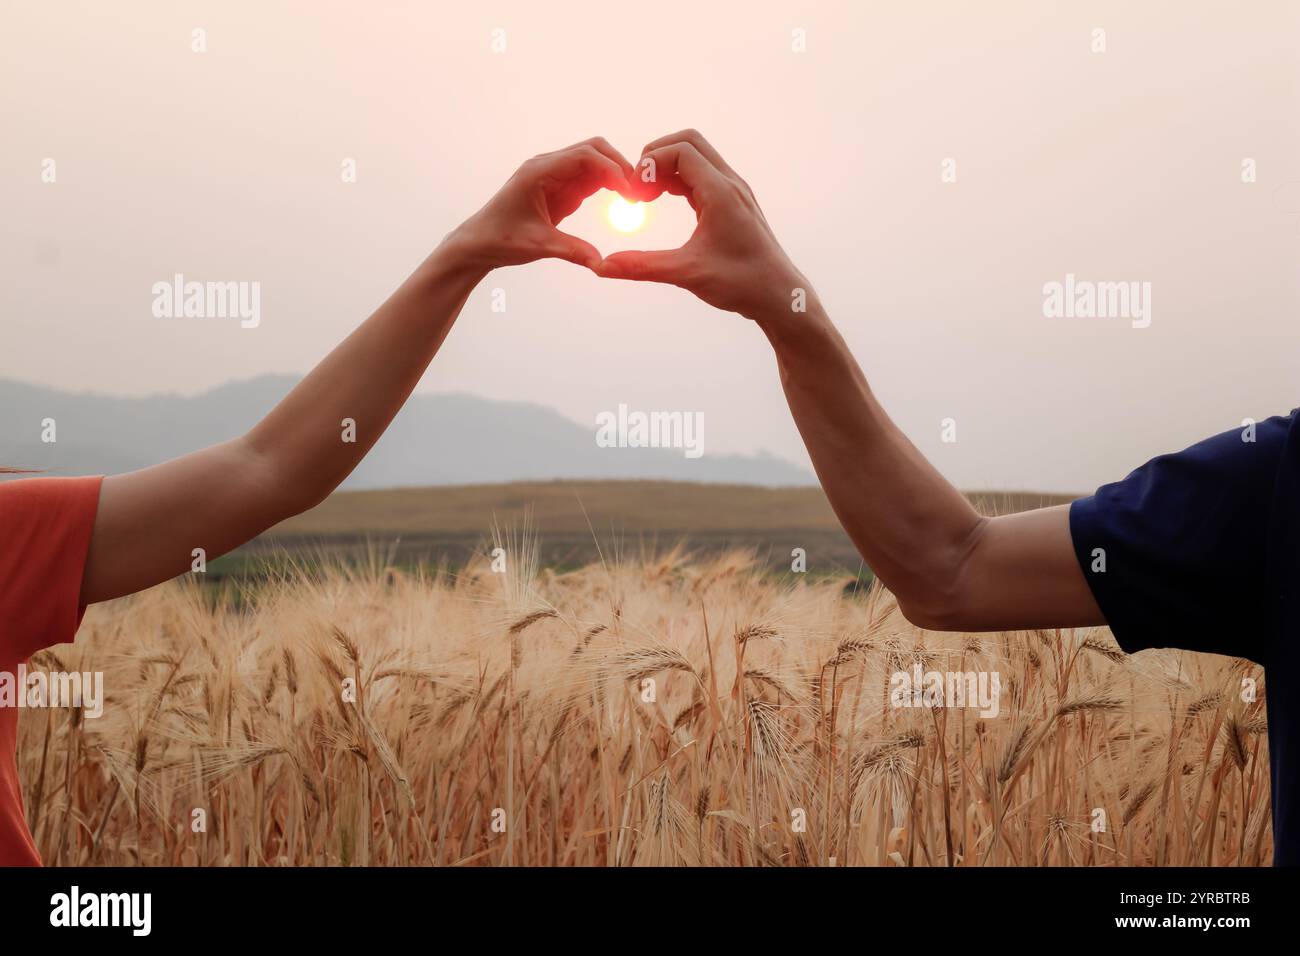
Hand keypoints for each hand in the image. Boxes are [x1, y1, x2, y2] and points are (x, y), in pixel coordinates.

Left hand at [447, 138, 635, 272]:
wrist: (479, 243)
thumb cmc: (500, 239)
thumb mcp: (538, 246)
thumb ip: (572, 251)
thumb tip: (602, 263)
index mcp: (539, 171)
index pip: (584, 156)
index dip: (611, 169)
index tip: (629, 191)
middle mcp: (547, 166)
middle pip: (593, 150)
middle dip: (618, 165)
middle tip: (638, 191)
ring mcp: (554, 176)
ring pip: (594, 162)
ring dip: (615, 174)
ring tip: (635, 197)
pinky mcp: (559, 188)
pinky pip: (589, 178)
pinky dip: (608, 184)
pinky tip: (622, 200)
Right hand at [595, 130, 808, 320]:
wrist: (778, 296)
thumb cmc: (741, 284)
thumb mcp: (687, 274)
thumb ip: (642, 267)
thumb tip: (601, 268)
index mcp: (721, 193)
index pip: (680, 151)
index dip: (650, 163)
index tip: (634, 192)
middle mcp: (730, 184)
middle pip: (689, 142)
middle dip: (656, 156)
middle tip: (637, 187)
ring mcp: (734, 191)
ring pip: (697, 156)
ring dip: (668, 167)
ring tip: (646, 195)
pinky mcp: (734, 202)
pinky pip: (703, 175)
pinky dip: (679, 179)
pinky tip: (664, 200)